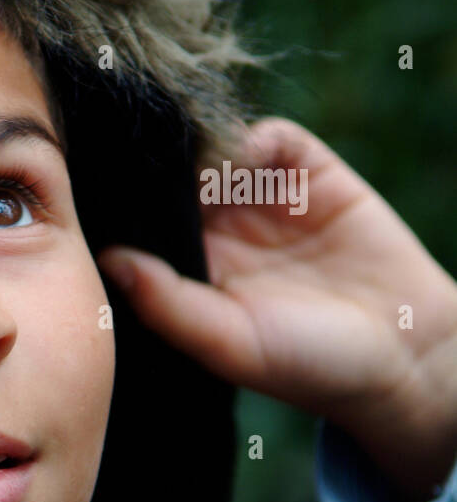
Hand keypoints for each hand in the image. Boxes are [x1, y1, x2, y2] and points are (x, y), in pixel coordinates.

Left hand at [97, 117, 456, 501]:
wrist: (406, 353)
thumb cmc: (307, 364)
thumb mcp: (228, 344)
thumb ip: (168, 304)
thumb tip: (108, 260)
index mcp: (186, 269)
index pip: (138, 225)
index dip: (120, 208)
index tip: (96, 193)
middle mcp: (216, 229)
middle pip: (168, 180)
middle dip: (150, 168)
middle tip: (127, 158)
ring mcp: (261, 199)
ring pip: (210, 152)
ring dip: (196, 148)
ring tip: (185, 159)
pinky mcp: (308, 173)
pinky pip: (268, 138)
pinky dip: (250, 137)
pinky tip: (241, 158)